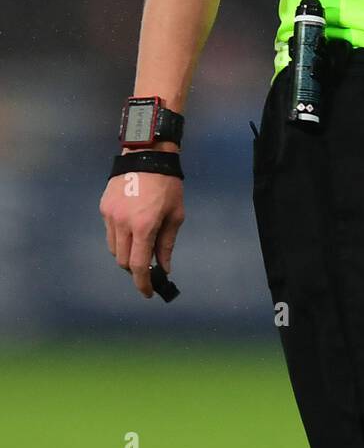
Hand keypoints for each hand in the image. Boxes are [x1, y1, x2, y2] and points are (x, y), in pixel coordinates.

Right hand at [99, 167, 183, 298]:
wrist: (147, 155)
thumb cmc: (168, 184)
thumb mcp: (175, 214)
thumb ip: (167, 244)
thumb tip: (164, 268)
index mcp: (143, 226)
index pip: (137, 266)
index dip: (142, 283)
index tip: (148, 292)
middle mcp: (122, 224)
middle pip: (122, 260)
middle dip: (134, 268)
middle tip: (147, 265)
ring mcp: (110, 215)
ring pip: (113, 248)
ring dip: (126, 252)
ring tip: (140, 243)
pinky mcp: (104, 207)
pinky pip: (110, 231)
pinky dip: (120, 236)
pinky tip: (131, 227)